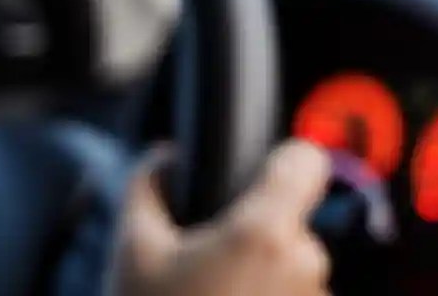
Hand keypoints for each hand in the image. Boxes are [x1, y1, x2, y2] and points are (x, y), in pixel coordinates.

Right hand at [111, 139, 332, 295]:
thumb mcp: (132, 253)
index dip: (284, 161)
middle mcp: (304, 265)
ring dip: (266, 283)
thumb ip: (147, 186)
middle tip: (208, 270)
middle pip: (293, 223)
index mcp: (263, 231)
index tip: (260, 175)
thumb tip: (167, 156)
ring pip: (296, 271)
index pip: (306, 161)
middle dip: (258, 239)